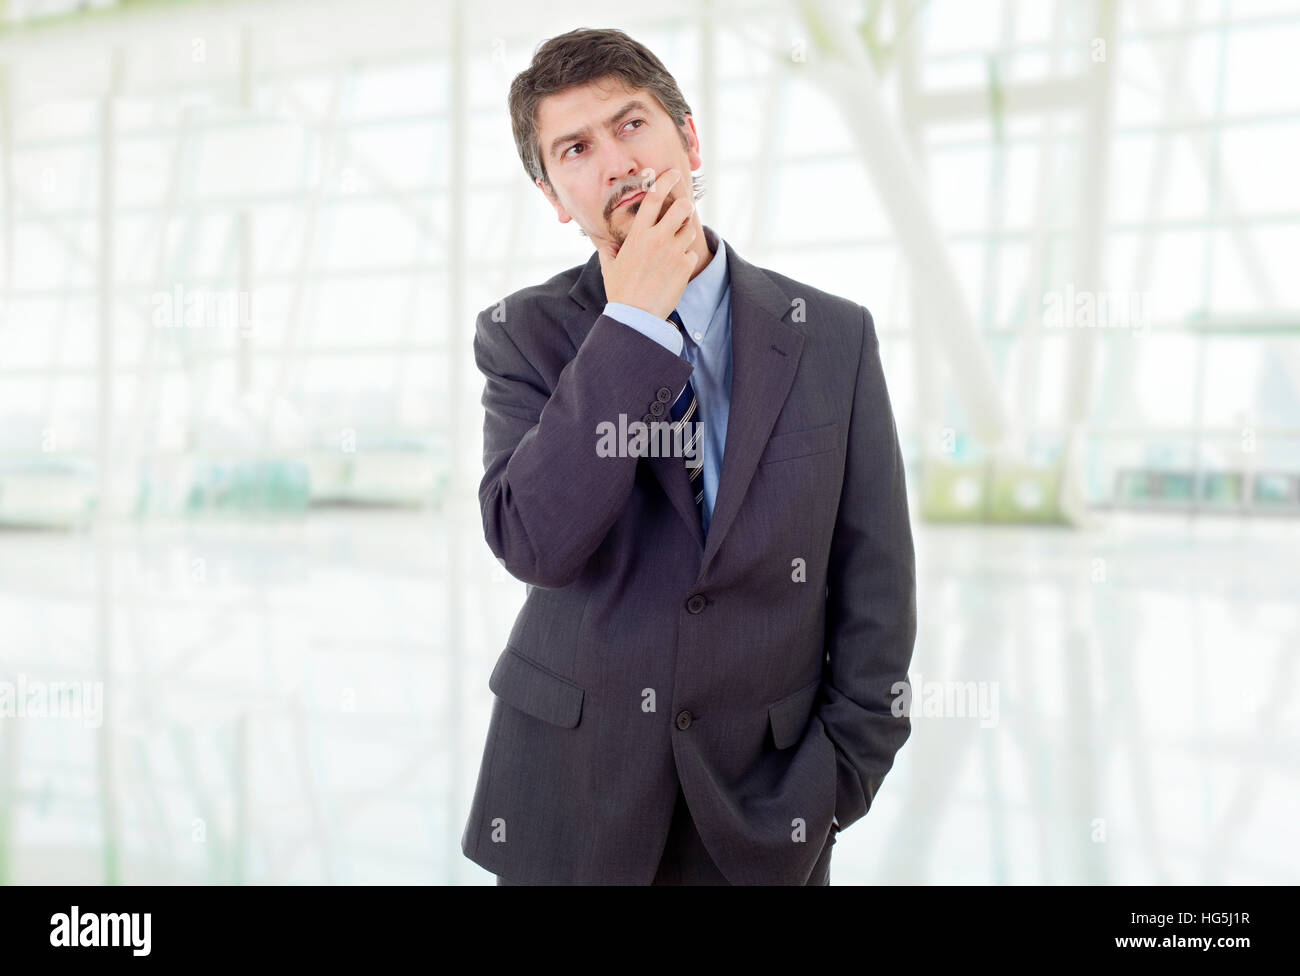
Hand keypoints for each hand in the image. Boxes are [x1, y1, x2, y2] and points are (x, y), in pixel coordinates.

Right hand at [597, 168, 698, 321]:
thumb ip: (608, 250)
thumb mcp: (609, 267)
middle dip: (686, 207)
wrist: (636, 316)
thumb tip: (604, 244)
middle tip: (684, 210)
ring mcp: (672, 252)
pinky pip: (691, 254)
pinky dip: (685, 260)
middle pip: (682, 209)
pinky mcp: (684, 266)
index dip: (664, 181)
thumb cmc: (621, 292)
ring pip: (689, 231)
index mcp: (638, 235)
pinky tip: (674, 272)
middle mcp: (657, 239)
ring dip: (685, 236)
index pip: (653, 198)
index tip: (671, 173)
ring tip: (674, 249)